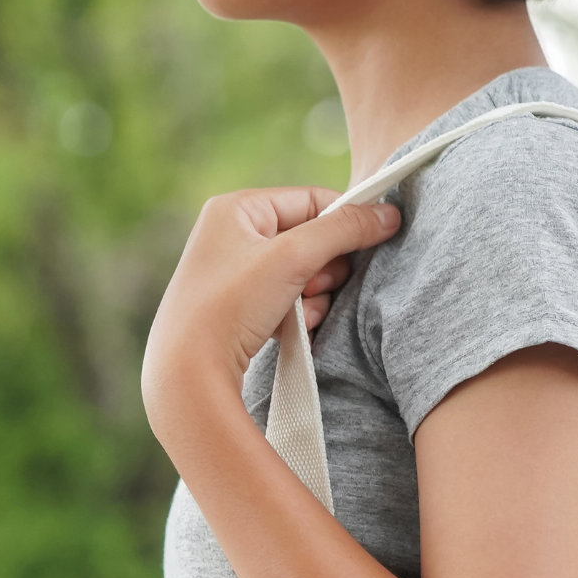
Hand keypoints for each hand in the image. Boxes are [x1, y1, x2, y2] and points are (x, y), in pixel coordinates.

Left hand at [141, 189, 399, 450]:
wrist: (189, 377)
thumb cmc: (229, 308)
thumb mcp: (292, 258)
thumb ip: (343, 230)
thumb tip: (388, 214)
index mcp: (235, 209)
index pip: (311, 200)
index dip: (343, 222)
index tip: (372, 241)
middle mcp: (230, 236)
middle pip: (309, 239)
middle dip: (324, 268)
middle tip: (316, 286)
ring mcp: (232, 276)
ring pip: (302, 275)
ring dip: (314, 295)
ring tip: (300, 313)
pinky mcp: (237, 311)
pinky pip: (286, 301)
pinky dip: (298, 315)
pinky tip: (290, 330)